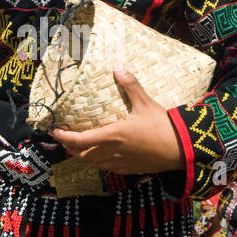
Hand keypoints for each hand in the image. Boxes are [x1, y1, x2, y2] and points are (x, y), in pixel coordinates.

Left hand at [50, 67, 182, 175]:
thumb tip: (117, 66)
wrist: (182, 149)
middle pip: (82, 155)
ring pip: (94, 164)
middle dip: (70, 148)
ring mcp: (121, 163)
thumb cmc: (163, 126)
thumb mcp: (145, 103)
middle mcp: (112, 152)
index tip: (53, 132)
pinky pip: (108, 168)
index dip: (63, 137)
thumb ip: (130, 85)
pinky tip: (101, 157)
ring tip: (78, 148)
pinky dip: (98, 163)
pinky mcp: (131, 169)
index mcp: (112, 135)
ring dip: (83, 156)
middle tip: (64, 139)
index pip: (79, 140)